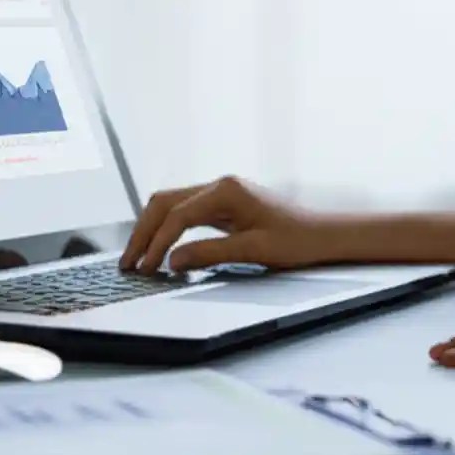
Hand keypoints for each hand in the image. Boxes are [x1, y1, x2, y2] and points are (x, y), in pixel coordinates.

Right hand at [119, 176, 324, 273]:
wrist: (325, 234)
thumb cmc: (298, 240)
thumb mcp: (254, 251)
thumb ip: (210, 254)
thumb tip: (172, 261)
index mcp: (226, 191)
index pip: (177, 215)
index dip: (158, 243)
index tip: (146, 269)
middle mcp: (219, 185)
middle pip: (164, 202)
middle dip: (143, 232)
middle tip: (129, 264)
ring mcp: (219, 192)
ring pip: (170, 204)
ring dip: (151, 229)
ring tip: (138, 258)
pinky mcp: (222, 204)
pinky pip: (184, 212)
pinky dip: (167, 229)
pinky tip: (160, 249)